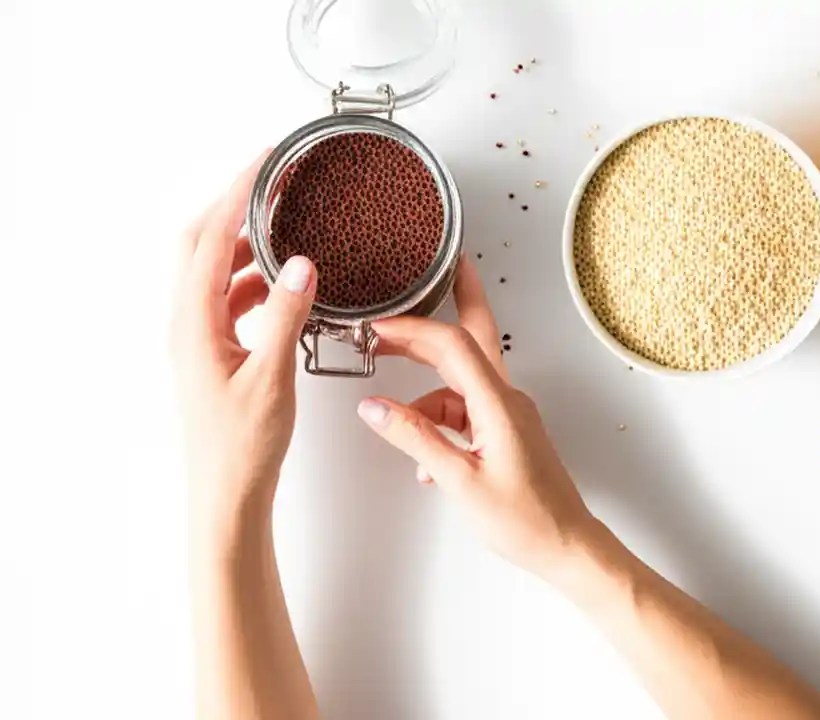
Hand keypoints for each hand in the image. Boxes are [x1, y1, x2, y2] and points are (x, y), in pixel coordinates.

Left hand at [171, 153, 317, 538]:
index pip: (208, 237)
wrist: (228, 494)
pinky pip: (229, 299)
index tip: (264, 162)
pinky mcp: (215, 353)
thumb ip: (287, 315)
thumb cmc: (243, 447)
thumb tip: (300, 264)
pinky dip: (253, 279)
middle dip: (234, 207)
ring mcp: (199, 339)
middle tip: (271, 182)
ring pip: (214, 271)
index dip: (235, 193)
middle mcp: (188, 324)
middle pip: (201, 245)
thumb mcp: (272, 377)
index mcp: (194, 323)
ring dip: (244, 243)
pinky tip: (283, 285)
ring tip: (282, 226)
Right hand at [356, 258, 597, 578]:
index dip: (414, 328)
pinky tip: (425, 458)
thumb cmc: (527, 520)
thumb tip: (375, 408)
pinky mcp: (506, 431)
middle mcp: (508, 399)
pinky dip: (439, 424)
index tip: (380, 326)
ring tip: (393, 418)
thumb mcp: (459, 481)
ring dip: (425, 396)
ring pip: (459, 384)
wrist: (565, 544)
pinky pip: (465, 412)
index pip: (454, 344)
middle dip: (427, 327)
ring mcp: (509, 414)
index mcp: (499, 404)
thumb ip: (415, 439)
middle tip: (392, 316)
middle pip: (466, 343)